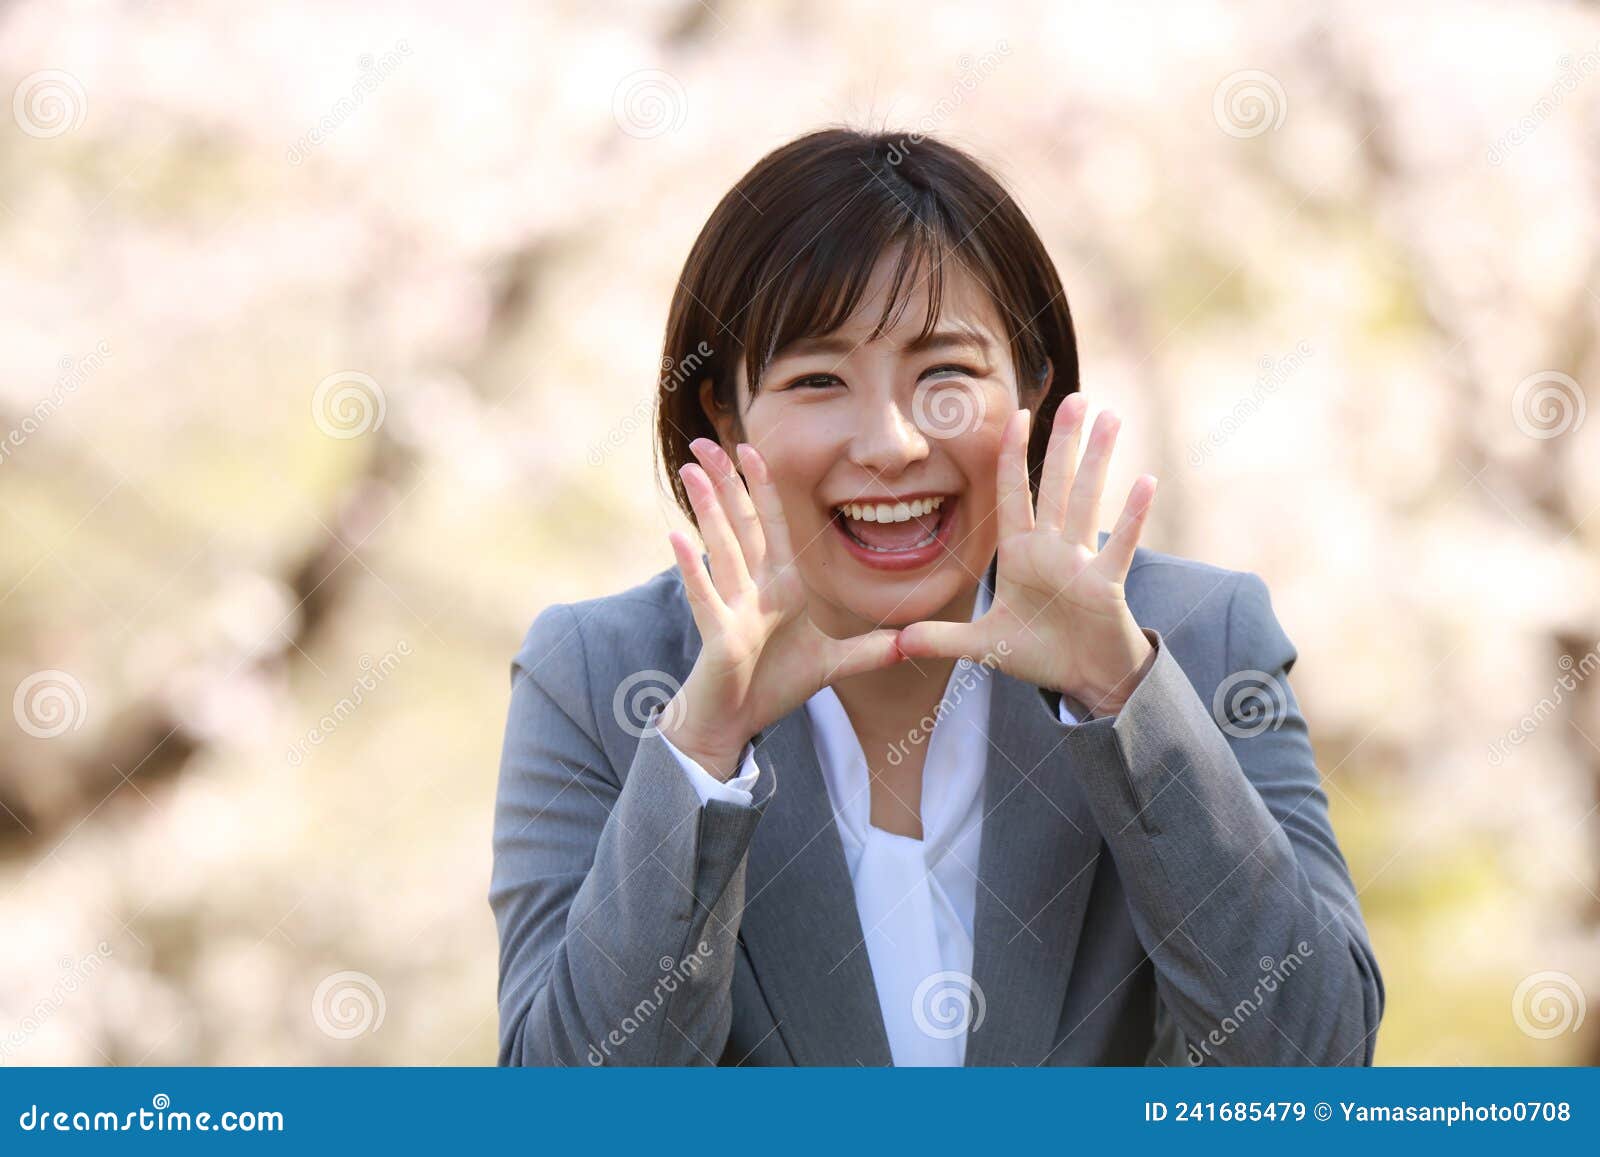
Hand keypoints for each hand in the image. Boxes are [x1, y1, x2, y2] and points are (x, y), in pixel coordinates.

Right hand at [660, 438, 904, 778]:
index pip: (772, 526)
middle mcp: (752, 588)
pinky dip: (691, 569)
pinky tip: (675, 537)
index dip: (764, 488)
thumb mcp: (831, 665)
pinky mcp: (718, 635)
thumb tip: (912, 644)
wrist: (734, 724)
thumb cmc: (772, 688)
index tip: (754, 448)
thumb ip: (869, 651)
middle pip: (740, 524)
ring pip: (720, 548)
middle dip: (726, 482)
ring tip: (692, 470)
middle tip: (706, 439)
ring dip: (706, 508)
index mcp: (780, 587)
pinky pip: (704, 596)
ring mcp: (732, 608)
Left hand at [896, 395, 1157, 716]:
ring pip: (1088, 501)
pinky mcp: (1105, 584)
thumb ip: (941, 639)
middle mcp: (1051, 549)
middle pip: (1056, 485)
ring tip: (1110, 418)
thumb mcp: (984, 646)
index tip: (1017, 416)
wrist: (1085, 680)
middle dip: (1063, 442)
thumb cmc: (1041, 654)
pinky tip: (1145, 481)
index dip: (1012, 457)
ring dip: (1097, 460)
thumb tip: (896, 643)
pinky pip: (1120, 545)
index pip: (1013, 495)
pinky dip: (1133, 516)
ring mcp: (1080, 563)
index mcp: (1020, 555)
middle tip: (1076, 397)